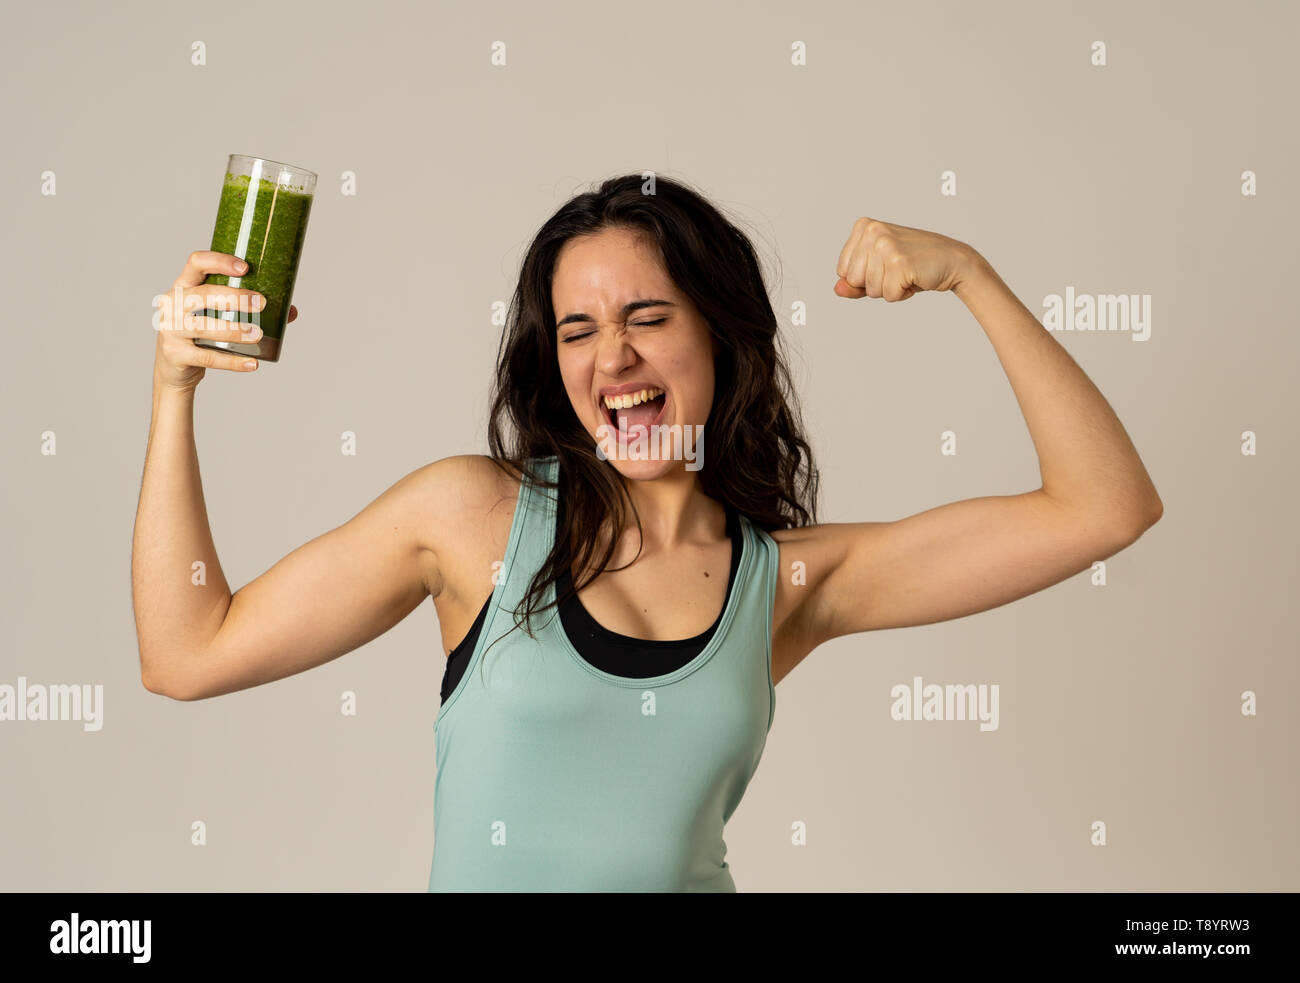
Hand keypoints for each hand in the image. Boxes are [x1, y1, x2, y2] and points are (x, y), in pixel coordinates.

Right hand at [152, 250, 297, 392]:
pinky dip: (232, 362)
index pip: (196, 263)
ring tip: (258, 334)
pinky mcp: (175, 354)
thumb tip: (290, 311)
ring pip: (204, 326)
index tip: (246, 268)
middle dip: (234, 297)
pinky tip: (252, 363)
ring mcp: (170, 329)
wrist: (174, 368)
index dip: (219, 261)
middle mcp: (172, 304)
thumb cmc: (200, 334)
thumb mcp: (215, 315)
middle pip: (203, 294)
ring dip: (233, 330)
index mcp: (183, 286)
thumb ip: (247, 310)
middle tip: (262, 303)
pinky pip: (208, 357)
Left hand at [834, 217, 978, 300]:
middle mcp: (872, 231)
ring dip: (890, 289)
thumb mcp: (879, 269)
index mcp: (864, 227)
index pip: (843, 271)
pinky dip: (902, 294)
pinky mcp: (899, 262)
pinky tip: (914, 278)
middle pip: (854, 280)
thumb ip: (854, 281)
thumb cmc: (914, 263)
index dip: (864, 277)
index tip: (886, 265)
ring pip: (870, 290)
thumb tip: (837, 289)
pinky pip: (888, 295)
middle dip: (876, 284)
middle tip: (898, 270)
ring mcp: (885, 245)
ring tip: (907, 272)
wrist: (952, 260)